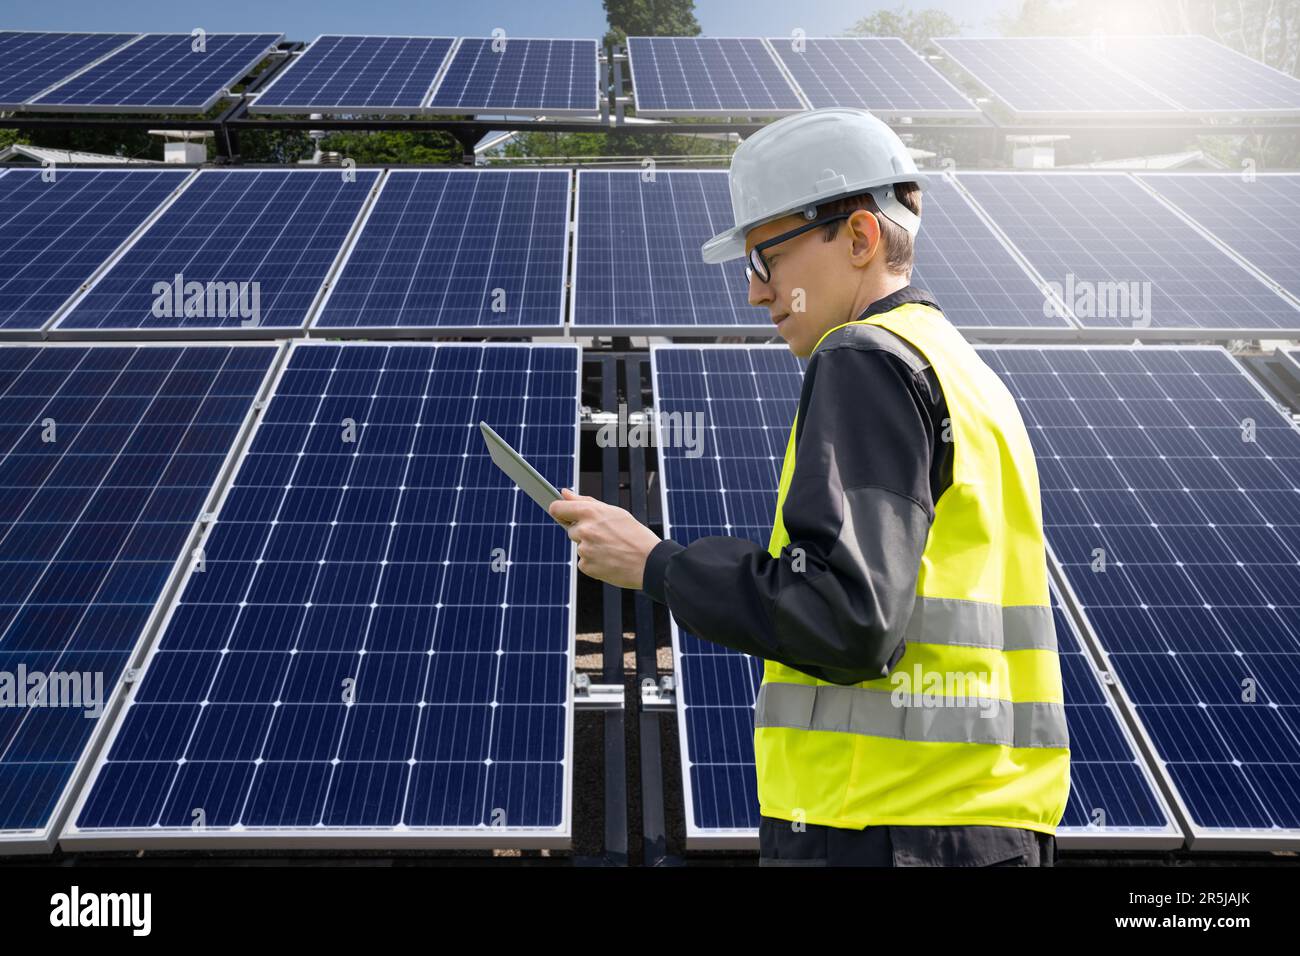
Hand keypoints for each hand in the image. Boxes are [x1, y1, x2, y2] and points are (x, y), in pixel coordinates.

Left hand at [547, 488, 661, 589]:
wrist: (649, 562)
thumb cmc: (635, 535)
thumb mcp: (613, 511)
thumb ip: (585, 501)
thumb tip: (564, 493)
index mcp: (590, 512)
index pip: (557, 508)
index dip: (558, 511)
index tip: (561, 514)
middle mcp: (584, 530)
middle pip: (571, 530)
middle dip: (584, 532)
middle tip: (605, 536)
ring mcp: (584, 549)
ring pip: (580, 547)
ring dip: (591, 548)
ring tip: (612, 548)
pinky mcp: (586, 566)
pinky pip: (584, 562)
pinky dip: (594, 562)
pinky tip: (610, 559)